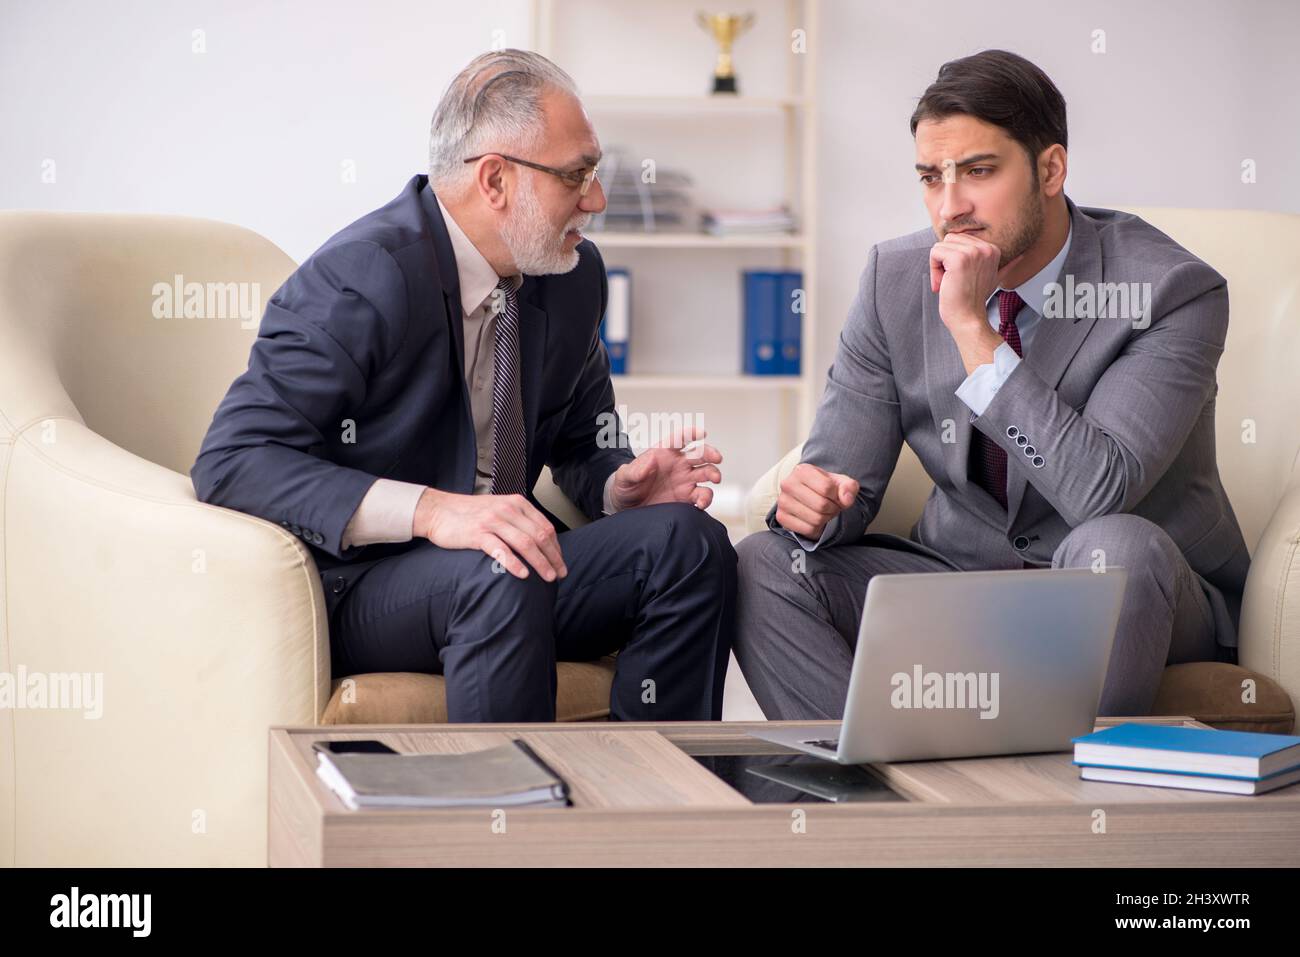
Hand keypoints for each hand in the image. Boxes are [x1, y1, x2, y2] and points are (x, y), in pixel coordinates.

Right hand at [413, 487, 566, 580]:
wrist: (438, 510)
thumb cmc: (470, 513)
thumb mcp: (499, 508)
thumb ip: (519, 520)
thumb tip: (541, 541)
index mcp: (517, 503)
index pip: (545, 526)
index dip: (556, 547)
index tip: (560, 562)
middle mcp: (507, 510)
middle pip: (539, 536)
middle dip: (553, 557)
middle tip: (559, 574)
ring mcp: (492, 521)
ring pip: (525, 543)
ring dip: (540, 562)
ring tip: (548, 577)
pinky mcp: (477, 534)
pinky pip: (501, 550)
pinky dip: (514, 563)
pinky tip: (523, 575)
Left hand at [609, 424, 722, 510]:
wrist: (628, 508)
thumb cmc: (626, 487)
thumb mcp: (624, 477)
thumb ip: (635, 469)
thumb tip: (650, 460)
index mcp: (665, 452)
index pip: (680, 438)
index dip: (692, 433)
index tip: (702, 433)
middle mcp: (679, 464)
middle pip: (700, 453)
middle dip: (711, 453)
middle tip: (717, 458)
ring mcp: (685, 480)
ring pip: (707, 472)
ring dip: (714, 474)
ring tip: (714, 480)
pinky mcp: (687, 497)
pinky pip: (702, 495)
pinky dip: (706, 498)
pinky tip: (701, 503)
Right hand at [775, 462, 859, 540]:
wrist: (810, 495)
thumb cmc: (826, 488)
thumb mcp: (841, 483)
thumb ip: (849, 487)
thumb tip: (846, 499)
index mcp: (802, 470)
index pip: (827, 488)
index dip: (838, 496)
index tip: (836, 496)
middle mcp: (788, 484)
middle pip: (821, 505)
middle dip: (833, 509)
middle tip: (832, 506)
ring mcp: (783, 501)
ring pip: (816, 519)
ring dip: (826, 519)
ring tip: (824, 512)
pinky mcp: (782, 517)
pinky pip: (808, 529)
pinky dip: (817, 528)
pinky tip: (815, 519)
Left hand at [929, 230, 1004, 329]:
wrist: (969, 318)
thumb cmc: (974, 301)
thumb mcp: (994, 279)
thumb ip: (1006, 266)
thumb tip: (1020, 257)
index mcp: (992, 249)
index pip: (959, 239)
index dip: (953, 259)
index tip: (959, 277)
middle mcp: (984, 248)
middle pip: (949, 239)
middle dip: (943, 260)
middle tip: (951, 280)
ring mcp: (972, 253)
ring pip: (940, 245)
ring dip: (937, 266)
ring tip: (949, 282)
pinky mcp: (958, 259)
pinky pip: (934, 253)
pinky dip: (933, 270)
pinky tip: (943, 283)